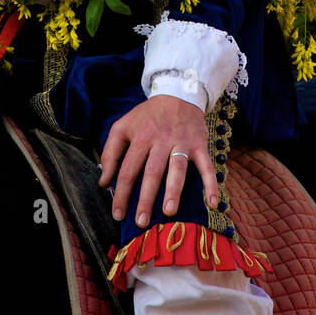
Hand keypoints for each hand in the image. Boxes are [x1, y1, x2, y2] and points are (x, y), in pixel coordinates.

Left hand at [98, 95, 217, 228]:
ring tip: (169, 211)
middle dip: (146, 198)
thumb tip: (103, 181)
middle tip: (141, 221)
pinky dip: (211, 184)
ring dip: (174, 190)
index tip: (118, 214)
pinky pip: (207, 166)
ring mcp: (182, 142)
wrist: (177, 93)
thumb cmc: (147, 116)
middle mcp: (160, 140)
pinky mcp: (199, 144)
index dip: (122, 193)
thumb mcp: (123, 126)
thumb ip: (110, 152)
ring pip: (177, 168)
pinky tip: (212, 203)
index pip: (128, 169)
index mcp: (140, 136)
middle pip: (152, 172)